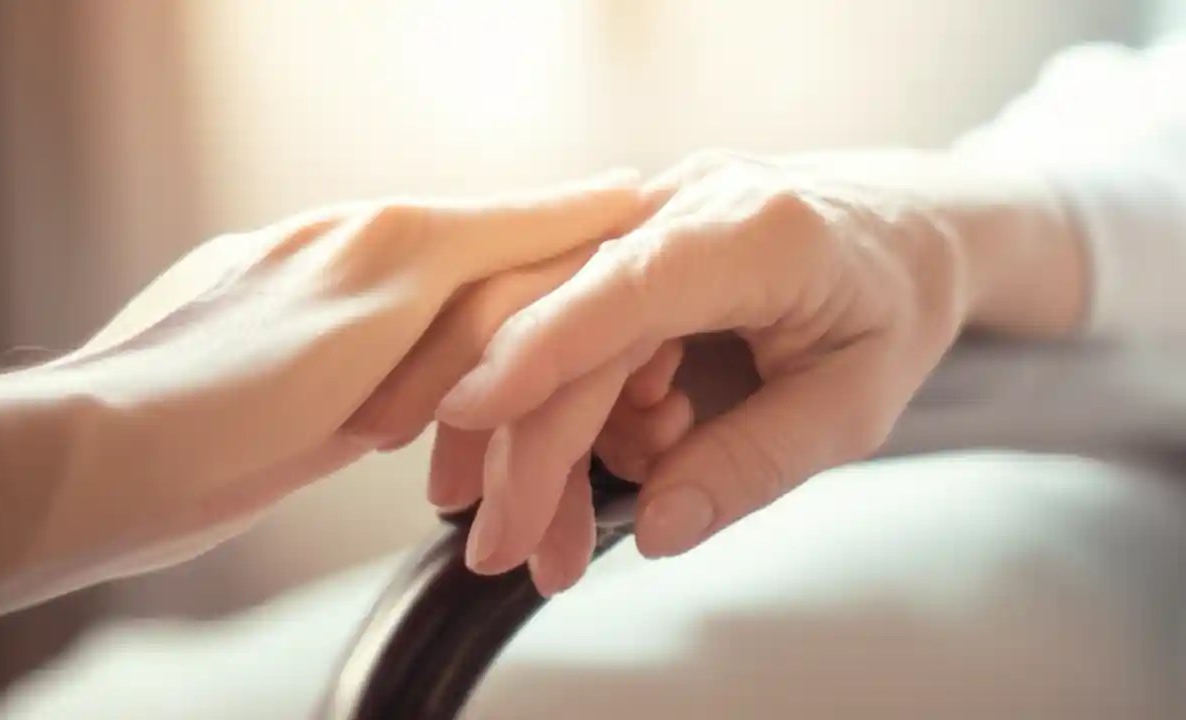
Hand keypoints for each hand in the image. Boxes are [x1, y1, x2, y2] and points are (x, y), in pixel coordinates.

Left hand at [35, 172, 640, 584]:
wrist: (112, 461)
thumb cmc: (234, 383)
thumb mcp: (378, 297)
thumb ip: (474, 256)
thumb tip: (551, 211)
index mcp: (385, 236)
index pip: (516, 220)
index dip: (584, 217)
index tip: (643, 204)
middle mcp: (360, 264)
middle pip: (491, 280)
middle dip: (557, 309)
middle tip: (621, 317)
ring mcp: (331, 322)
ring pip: (453, 339)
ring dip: (505, 365)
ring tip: (556, 376)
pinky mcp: (310, 383)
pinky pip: (409, 379)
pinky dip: (448, 395)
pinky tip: (455, 407)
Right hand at [433, 149, 1084, 587]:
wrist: (911, 226)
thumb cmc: (899, 306)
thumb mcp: (857, 405)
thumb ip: (756, 462)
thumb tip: (655, 527)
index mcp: (756, 233)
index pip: (623, 287)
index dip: (537, 351)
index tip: (467, 420)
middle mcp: (684, 203)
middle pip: (556, 312)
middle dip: (513, 439)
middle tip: (500, 548)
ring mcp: (648, 212)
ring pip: (540, 320)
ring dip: (527, 437)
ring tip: (545, 536)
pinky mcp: (628, 239)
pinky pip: (566, 324)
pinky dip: (565, 408)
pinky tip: (613, 459)